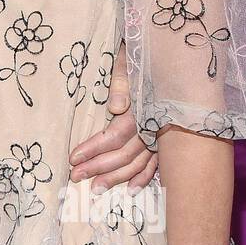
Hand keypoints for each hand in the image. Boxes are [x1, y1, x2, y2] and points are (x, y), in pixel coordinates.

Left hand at [68, 41, 156, 190]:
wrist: (172, 54)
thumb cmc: (143, 56)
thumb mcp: (128, 62)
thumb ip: (121, 84)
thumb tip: (115, 107)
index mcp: (141, 107)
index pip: (114, 136)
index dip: (93, 149)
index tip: (73, 158)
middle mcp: (153, 125)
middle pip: (124, 154)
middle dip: (98, 167)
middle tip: (75, 177)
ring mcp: (162, 135)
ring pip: (138, 162)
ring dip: (117, 178)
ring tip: (95, 189)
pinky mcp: (168, 139)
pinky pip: (157, 163)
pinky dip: (144, 177)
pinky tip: (131, 190)